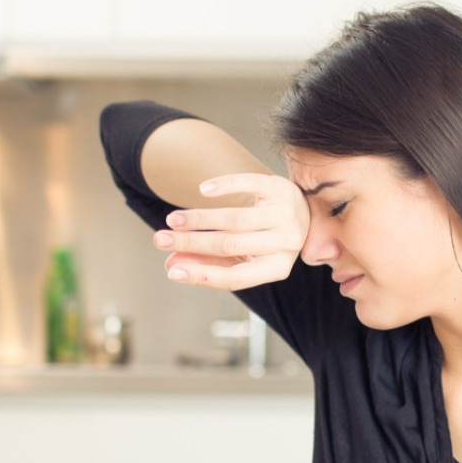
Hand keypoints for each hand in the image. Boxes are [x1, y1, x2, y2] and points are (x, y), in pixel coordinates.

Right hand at [153, 173, 309, 291]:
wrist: (300, 211)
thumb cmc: (264, 240)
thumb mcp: (246, 257)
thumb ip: (210, 263)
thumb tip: (173, 267)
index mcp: (277, 268)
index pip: (236, 278)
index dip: (202, 275)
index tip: (170, 271)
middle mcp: (286, 242)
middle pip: (230, 244)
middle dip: (190, 243)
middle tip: (161, 240)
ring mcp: (285, 214)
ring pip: (235, 218)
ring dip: (199, 219)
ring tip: (173, 220)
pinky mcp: (279, 187)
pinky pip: (249, 184)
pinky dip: (225, 186)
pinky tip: (202, 190)